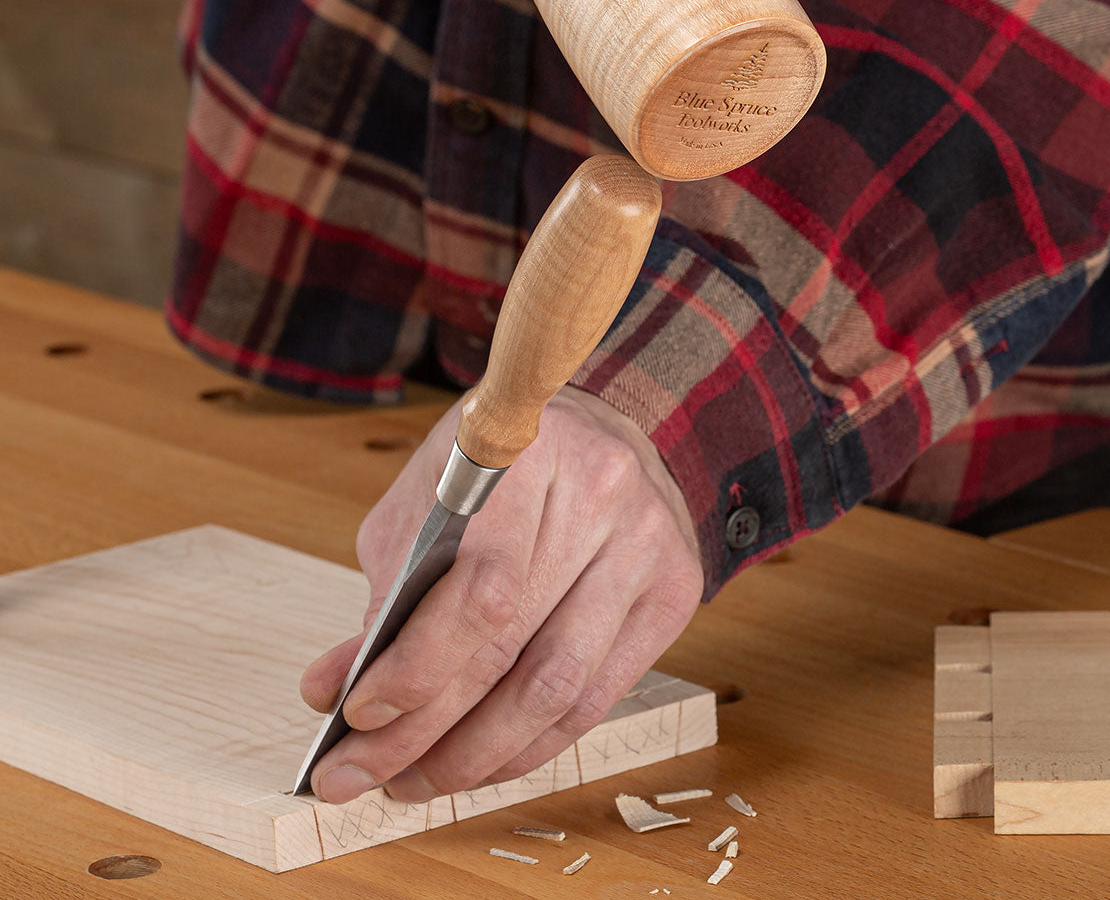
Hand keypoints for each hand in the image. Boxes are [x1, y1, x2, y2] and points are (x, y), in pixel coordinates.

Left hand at [300, 385, 703, 804]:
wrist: (603, 429)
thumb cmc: (501, 465)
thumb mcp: (427, 497)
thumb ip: (390, 588)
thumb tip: (336, 691)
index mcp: (530, 454)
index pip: (481, 589)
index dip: (419, 667)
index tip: (359, 716)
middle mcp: (603, 495)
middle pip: (515, 646)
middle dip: (428, 730)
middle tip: (365, 773)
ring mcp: (649, 545)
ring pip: (560, 687)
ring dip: (479, 754)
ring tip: (418, 779)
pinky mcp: (674, 591)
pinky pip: (599, 696)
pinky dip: (534, 743)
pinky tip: (485, 759)